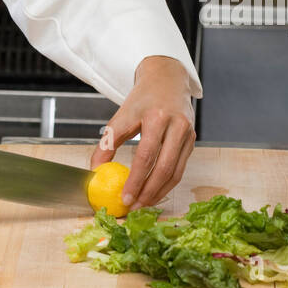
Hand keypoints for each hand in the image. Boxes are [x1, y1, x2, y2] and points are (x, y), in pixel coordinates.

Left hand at [90, 56, 195, 209]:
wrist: (166, 79)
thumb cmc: (141, 100)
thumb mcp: (121, 116)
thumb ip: (107, 143)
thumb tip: (95, 171)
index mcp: (156, 116)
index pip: (145, 155)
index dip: (135, 180)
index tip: (124, 198)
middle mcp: (176, 125)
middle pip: (164, 167)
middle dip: (148, 192)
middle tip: (134, 207)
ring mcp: (187, 133)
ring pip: (175, 172)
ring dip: (159, 193)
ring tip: (143, 205)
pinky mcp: (192, 141)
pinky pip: (180, 169)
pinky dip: (167, 184)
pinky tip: (154, 192)